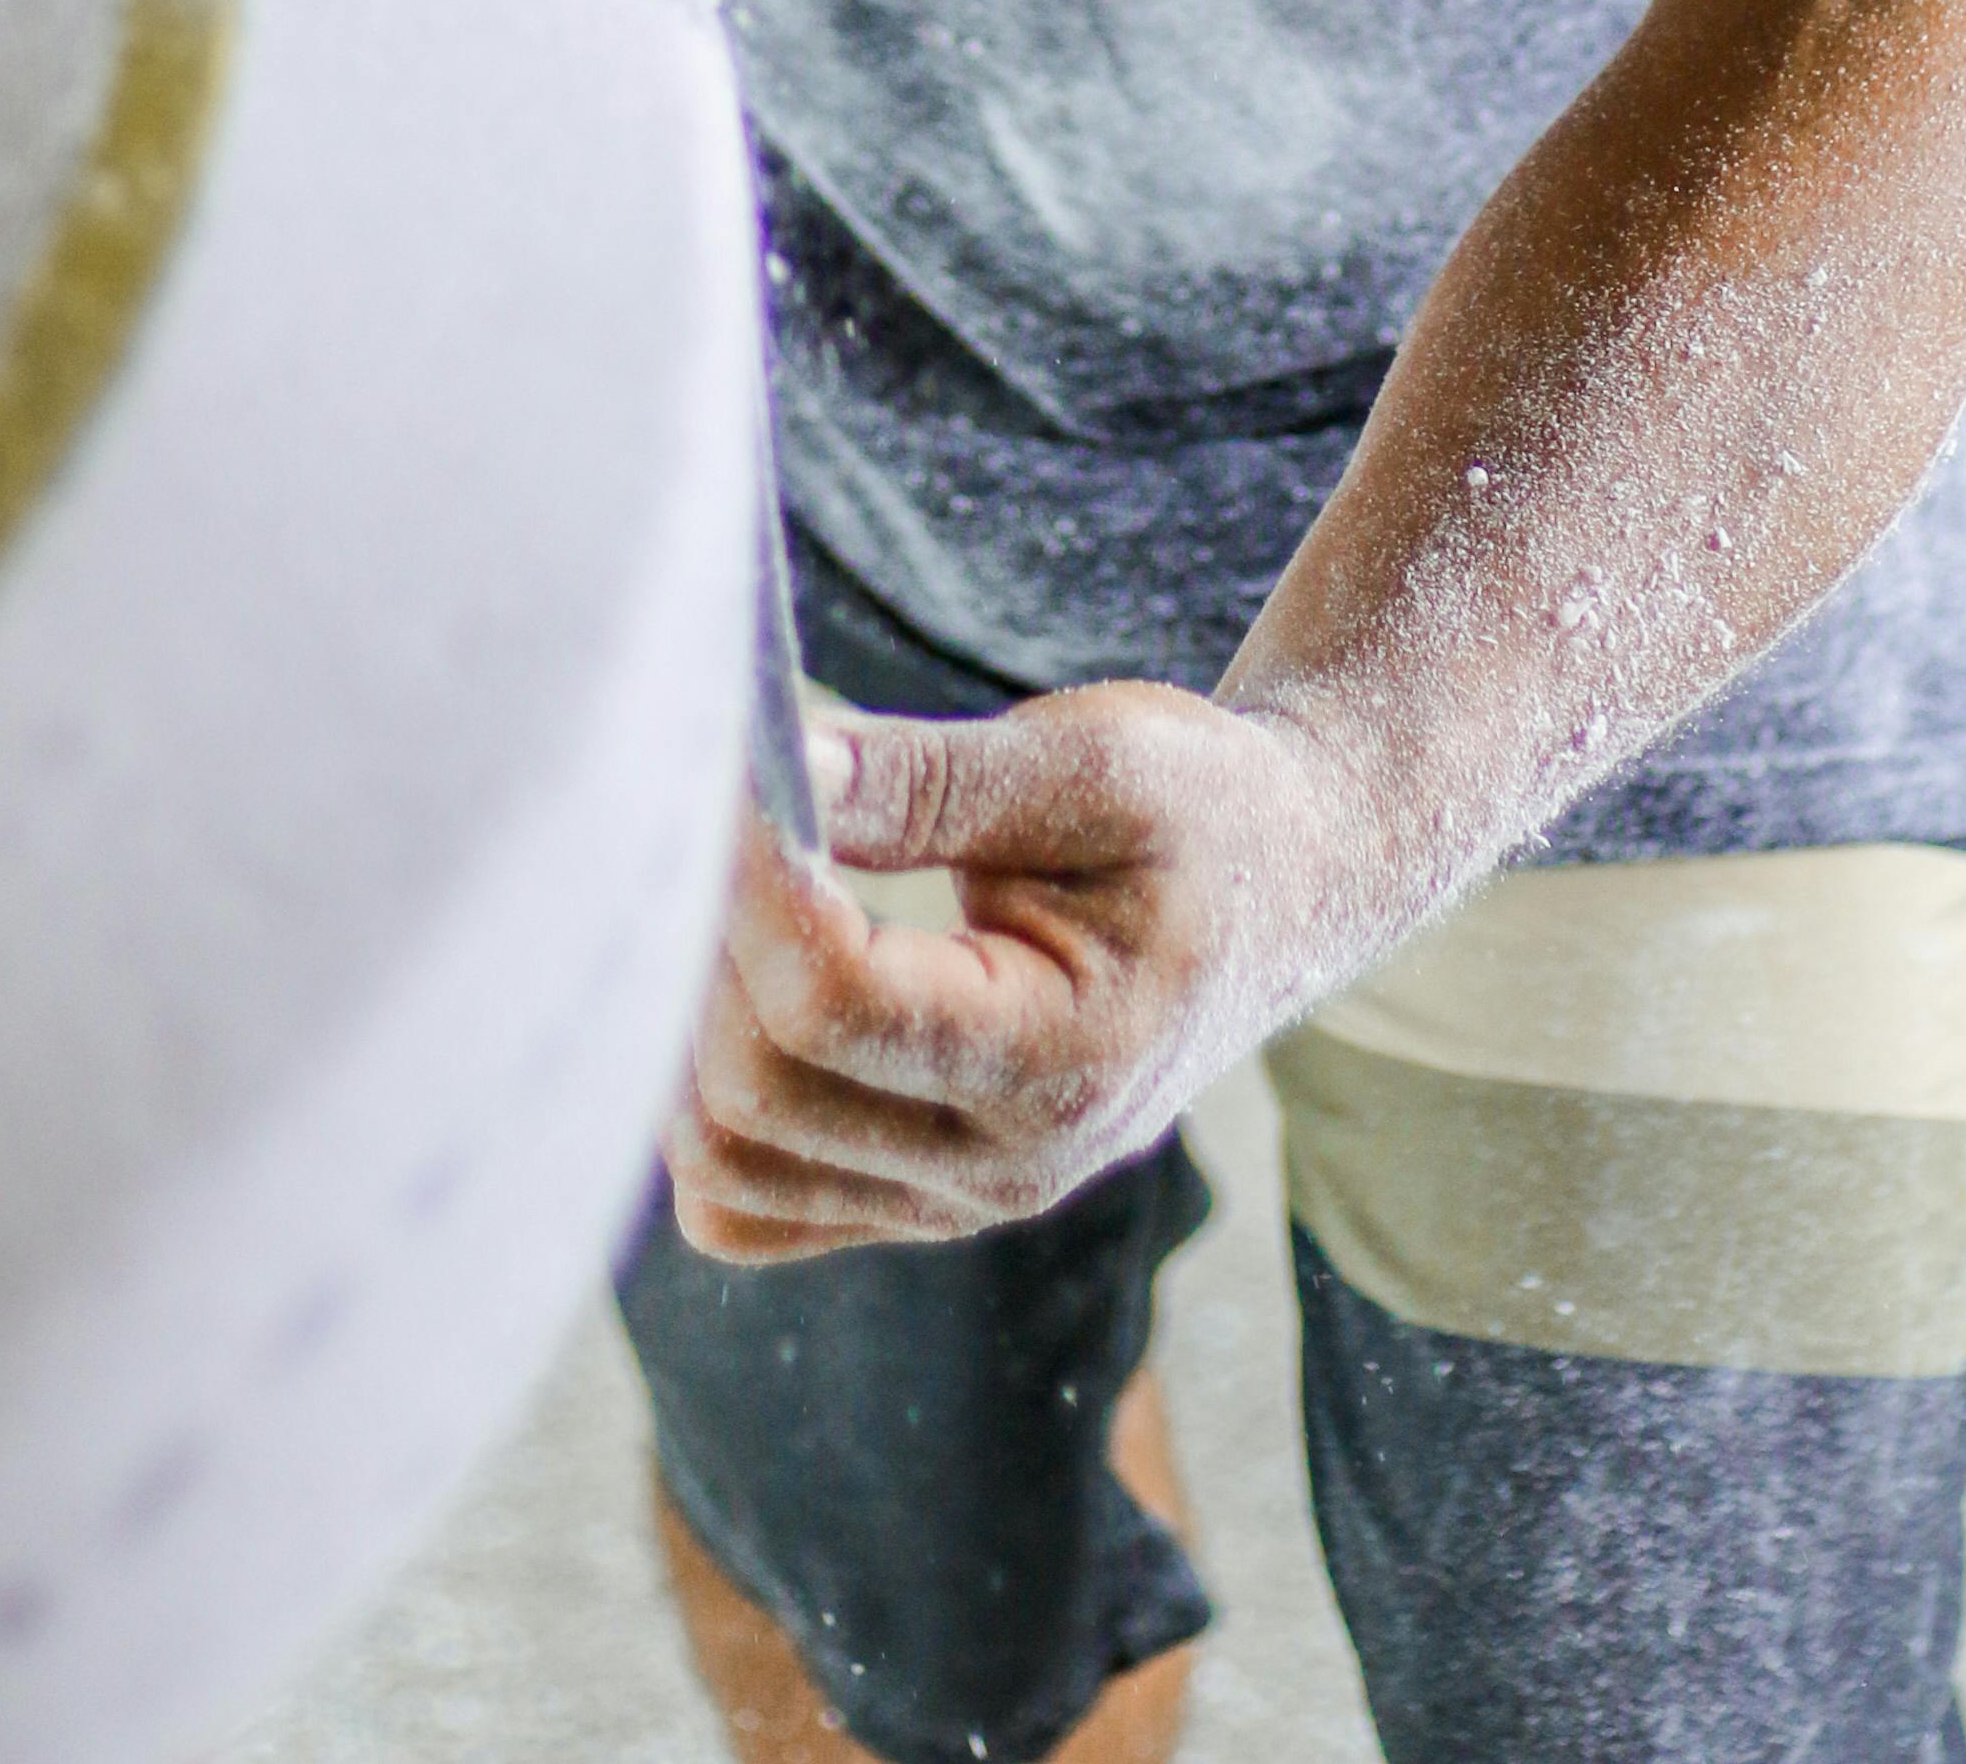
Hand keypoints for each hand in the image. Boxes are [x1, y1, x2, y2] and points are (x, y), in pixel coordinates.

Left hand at [667, 682, 1392, 1262]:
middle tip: (719, 811)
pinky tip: (740, 990)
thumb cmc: (1198, 812)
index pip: (837, 1002)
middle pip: (760, 1090)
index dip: (750, 882)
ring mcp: (954, 1203)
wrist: (1278, 897)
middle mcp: (1007, 1165)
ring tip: (726, 891)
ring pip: (729, 1165)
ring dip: (687, 1026)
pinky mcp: (910, 1202)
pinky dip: (707, 1109)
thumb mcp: (1098, 757)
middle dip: (705, 942)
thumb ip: (931, 776)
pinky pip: (746, 1207)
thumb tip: (783, 766)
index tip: (735, 766)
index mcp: (1068, 1054)